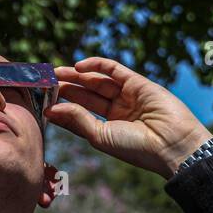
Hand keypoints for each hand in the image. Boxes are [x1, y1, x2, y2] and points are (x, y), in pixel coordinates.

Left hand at [46, 57, 212, 178]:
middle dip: (65, 87)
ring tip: (55, 73)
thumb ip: (78, 120)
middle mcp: (116, 111)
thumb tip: (52, 109)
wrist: (172, 144)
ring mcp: (127, 96)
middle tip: (45, 82)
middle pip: (85, 95)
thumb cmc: (137, 148)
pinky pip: (113, 69)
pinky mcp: (137, 82)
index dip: (61, 106)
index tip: (41, 101)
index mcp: (107, 128)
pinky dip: (96, 65)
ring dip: (76, 75)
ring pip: (96, 81)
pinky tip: (78, 66)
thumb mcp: (101, 136)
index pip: (79, 113)